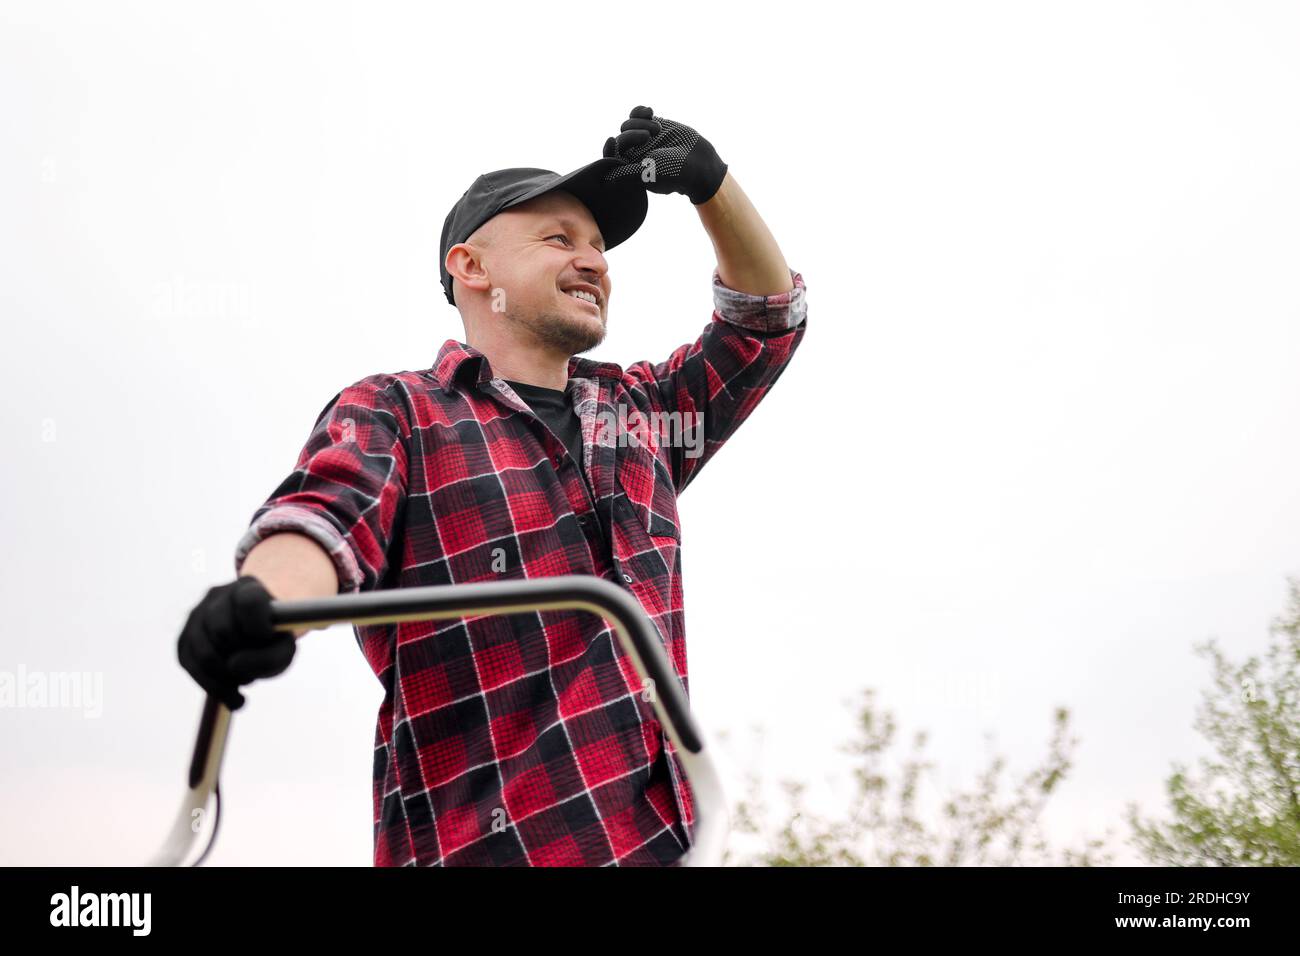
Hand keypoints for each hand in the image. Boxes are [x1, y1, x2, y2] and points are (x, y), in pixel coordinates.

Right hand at [176, 576, 294, 709]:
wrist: (256, 634)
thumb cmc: (273, 639)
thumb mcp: (286, 647)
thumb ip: (272, 657)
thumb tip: (234, 666)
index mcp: (248, 588)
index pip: (249, 601)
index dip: (257, 626)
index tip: (267, 639)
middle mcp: (217, 596)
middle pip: (224, 631)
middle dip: (242, 657)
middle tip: (257, 667)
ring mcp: (195, 616)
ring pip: (205, 654)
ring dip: (228, 678)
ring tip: (246, 681)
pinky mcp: (183, 640)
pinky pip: (192, 668)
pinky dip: (214, 687)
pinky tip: (233, 695)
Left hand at [602, 105, 727, 204]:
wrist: (699, 161)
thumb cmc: (674, 172)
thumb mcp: (648, 175)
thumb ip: (626, 174)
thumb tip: (605, 178)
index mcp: (629, 169)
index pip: (610, 157)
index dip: (608, 148)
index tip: (611, 140)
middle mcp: (634, 154)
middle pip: (620, 139)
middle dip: (631, 135)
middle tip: (648, 137)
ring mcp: (643, 138)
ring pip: (627, 125)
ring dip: (639, 123)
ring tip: (657, 129)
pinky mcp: (653, 125)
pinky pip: (637, 114)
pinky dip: (640, 111)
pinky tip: (650, 111)